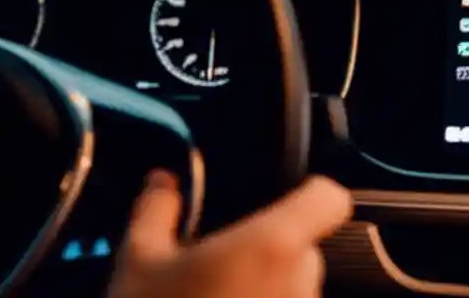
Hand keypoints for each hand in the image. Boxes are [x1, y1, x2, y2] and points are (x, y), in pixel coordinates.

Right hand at [108, 171, 352, 297]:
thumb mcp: (139, 261)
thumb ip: (157, 208)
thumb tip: (163, 182)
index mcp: (271, 245)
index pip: (329, 198)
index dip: (311, 192)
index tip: (286, 197)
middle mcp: (299, 284)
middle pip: (306, 249)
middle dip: (270, 253)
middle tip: (223, 267)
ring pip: (296, 292)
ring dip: (267, 293)